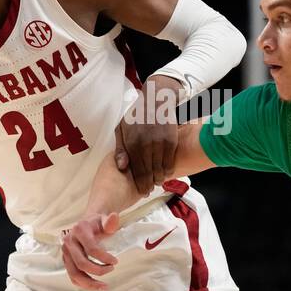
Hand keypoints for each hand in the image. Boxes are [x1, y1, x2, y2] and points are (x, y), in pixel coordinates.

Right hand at [61, 212, 121, 290]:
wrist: (86, 224)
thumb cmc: (97, 224)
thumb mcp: (105, 220)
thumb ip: (110, 222)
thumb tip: (115, 217)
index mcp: (79, 230)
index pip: (91, 249)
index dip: (105, 258)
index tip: (115, 261)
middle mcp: (69, 241)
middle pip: (82, 263)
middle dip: (99, 271)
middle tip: (111, 269)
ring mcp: (65, 252)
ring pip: (74, 274)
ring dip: (90, 284)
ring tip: (104, 287)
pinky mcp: (66, 260)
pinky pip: (72, 276)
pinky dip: (83, 284)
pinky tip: (95, 286)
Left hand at [116, 77, 180, 195]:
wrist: (155, 100)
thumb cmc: (135, 116)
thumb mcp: (121, 129)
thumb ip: (120, 149)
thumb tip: (122, 167)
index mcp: (132, 143)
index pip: (137, 171)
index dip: (140, 184)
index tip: (141, 191)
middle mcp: (146, 144)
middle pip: (149, 173)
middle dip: (149, 185)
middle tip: (148, 191)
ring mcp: (160, 143)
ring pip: (160, 169)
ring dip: (159, 179)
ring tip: (157, 183)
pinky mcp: (171, 140)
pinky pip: (170, 161)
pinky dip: (169, 170)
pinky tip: (166, 174)